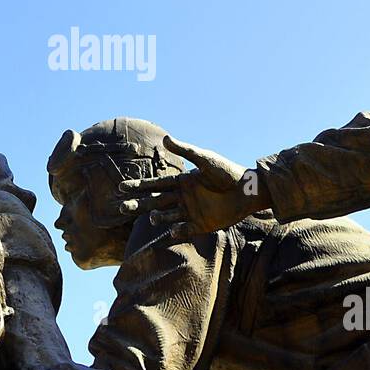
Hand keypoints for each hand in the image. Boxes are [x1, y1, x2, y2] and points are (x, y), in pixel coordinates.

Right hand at [118, 136, 268, 240]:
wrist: (247, 190)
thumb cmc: (227, 171)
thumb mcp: (205, 159)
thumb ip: (185, 150)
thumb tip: (165, 138)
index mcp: (182, 182)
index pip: (156, 184)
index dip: (139, 186)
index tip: (121, 187)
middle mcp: (183, 197)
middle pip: (156, 201)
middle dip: (139, 203)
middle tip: (123, 206)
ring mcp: (191, 212)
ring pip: (167, 216)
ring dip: (158, 217)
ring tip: (152, 217)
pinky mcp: (201, 225)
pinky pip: (184, 231)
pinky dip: (177, 231)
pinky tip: (172, 230)